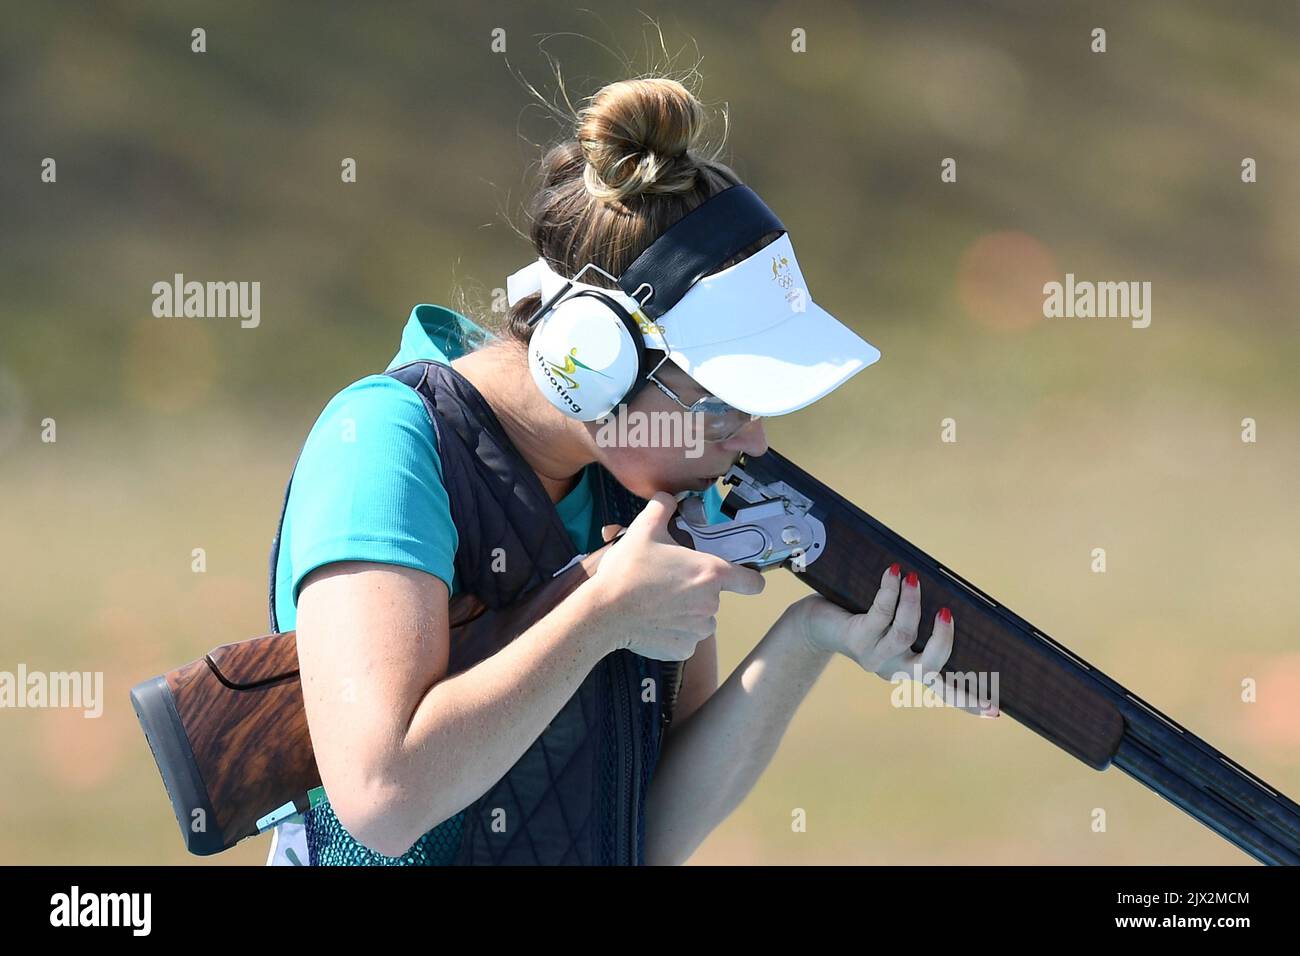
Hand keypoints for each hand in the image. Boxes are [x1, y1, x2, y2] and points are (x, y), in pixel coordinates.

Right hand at [588, 492, 765, 660]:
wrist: (604, 612)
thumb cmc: (628, 572)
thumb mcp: (644, 530)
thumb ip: (662, 508)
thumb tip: (668, 497)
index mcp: (710, 574)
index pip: (752, 582)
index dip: (749, 579)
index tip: (740, 578)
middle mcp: (710, 604)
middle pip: (715, 597)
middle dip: (696, 590)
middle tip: (669, 581)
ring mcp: (698, 630)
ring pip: (699, 619)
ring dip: (685, 612)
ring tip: (658, 601)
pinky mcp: (683, 649)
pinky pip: (685, 639)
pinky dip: (673, 632)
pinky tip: (653, 620)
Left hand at [792, 564, 997, 717]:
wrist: (816, 625)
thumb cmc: (863, 621)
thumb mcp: (894, 627)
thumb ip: (918, 626)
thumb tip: (950, 604)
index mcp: (908, 670)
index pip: (944, 690)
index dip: (968, 700)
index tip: (994, 712)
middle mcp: (893, 669)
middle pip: (928, 667)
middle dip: (943, 639)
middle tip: (947, 613)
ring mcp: (874, 657)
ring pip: (904, 633)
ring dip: (912, 602)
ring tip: (913, 578)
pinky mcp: (857, 638)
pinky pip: (880, 613)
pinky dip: (890, 590)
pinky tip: (893, 573)